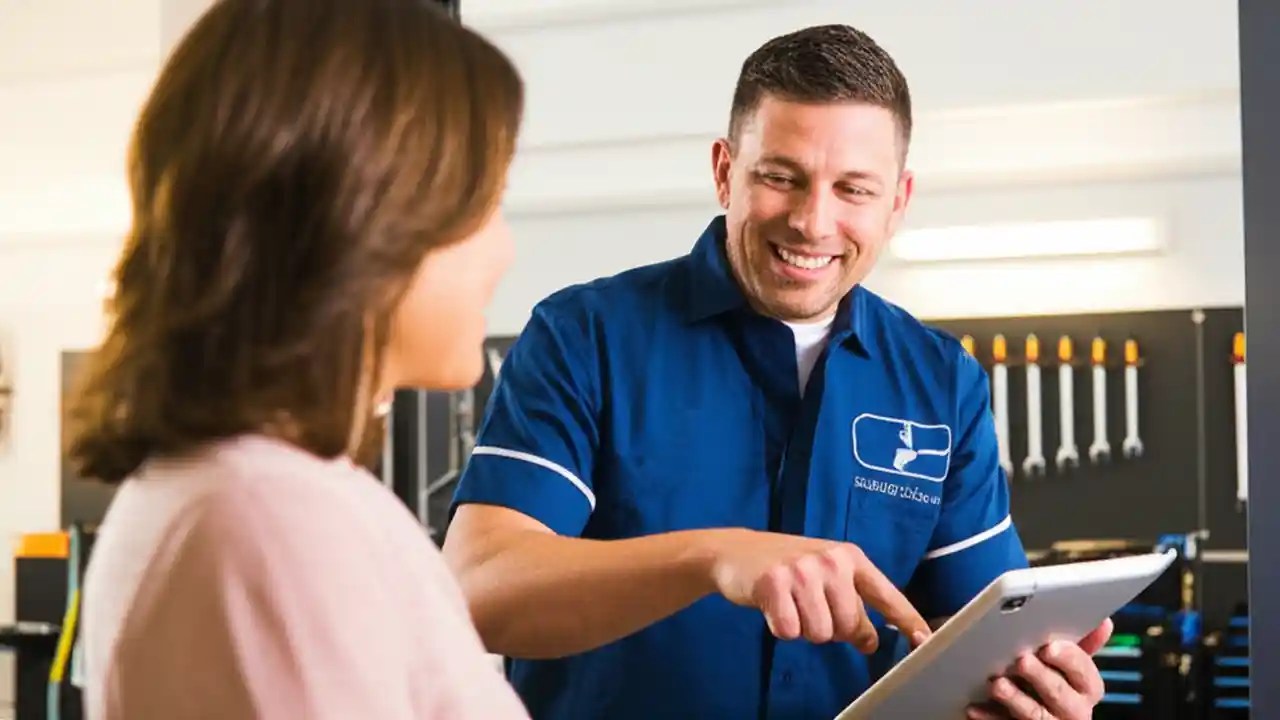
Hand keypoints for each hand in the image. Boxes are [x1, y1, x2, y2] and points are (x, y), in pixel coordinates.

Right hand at [704, 529, 930, 652]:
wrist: (735, 551)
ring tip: (790, 604)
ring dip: (804, 629)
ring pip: (820, 633)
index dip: (907, 621)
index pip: (885, 594)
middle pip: (849, 626)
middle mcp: (831, 561)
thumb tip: (870, 641)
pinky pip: (790, 632)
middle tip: (810, 608)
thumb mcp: (825, 575)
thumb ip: (851, 602)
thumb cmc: (786, 566)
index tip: (924, 642)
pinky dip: (780, 628)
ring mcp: (802, 571)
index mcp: (850, 557)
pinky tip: (773, 607)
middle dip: (831, 629)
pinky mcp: (774, 584)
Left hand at [967, 618, 1111, 719]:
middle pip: (1059, 694)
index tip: (1050, 647)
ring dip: (1014, 698)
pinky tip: (974, 707)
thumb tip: (1104, 622)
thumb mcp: (1067, 662)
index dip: (1068, 658)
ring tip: (996, 683)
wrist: (1039, 713)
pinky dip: (989, 717)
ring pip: (1034, 715)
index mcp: (1086, 687)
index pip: (1084, 672)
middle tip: (1022, 661)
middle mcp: (1073, 710)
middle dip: (1040, 676)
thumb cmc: (1050, 679)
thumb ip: (1081, 643)